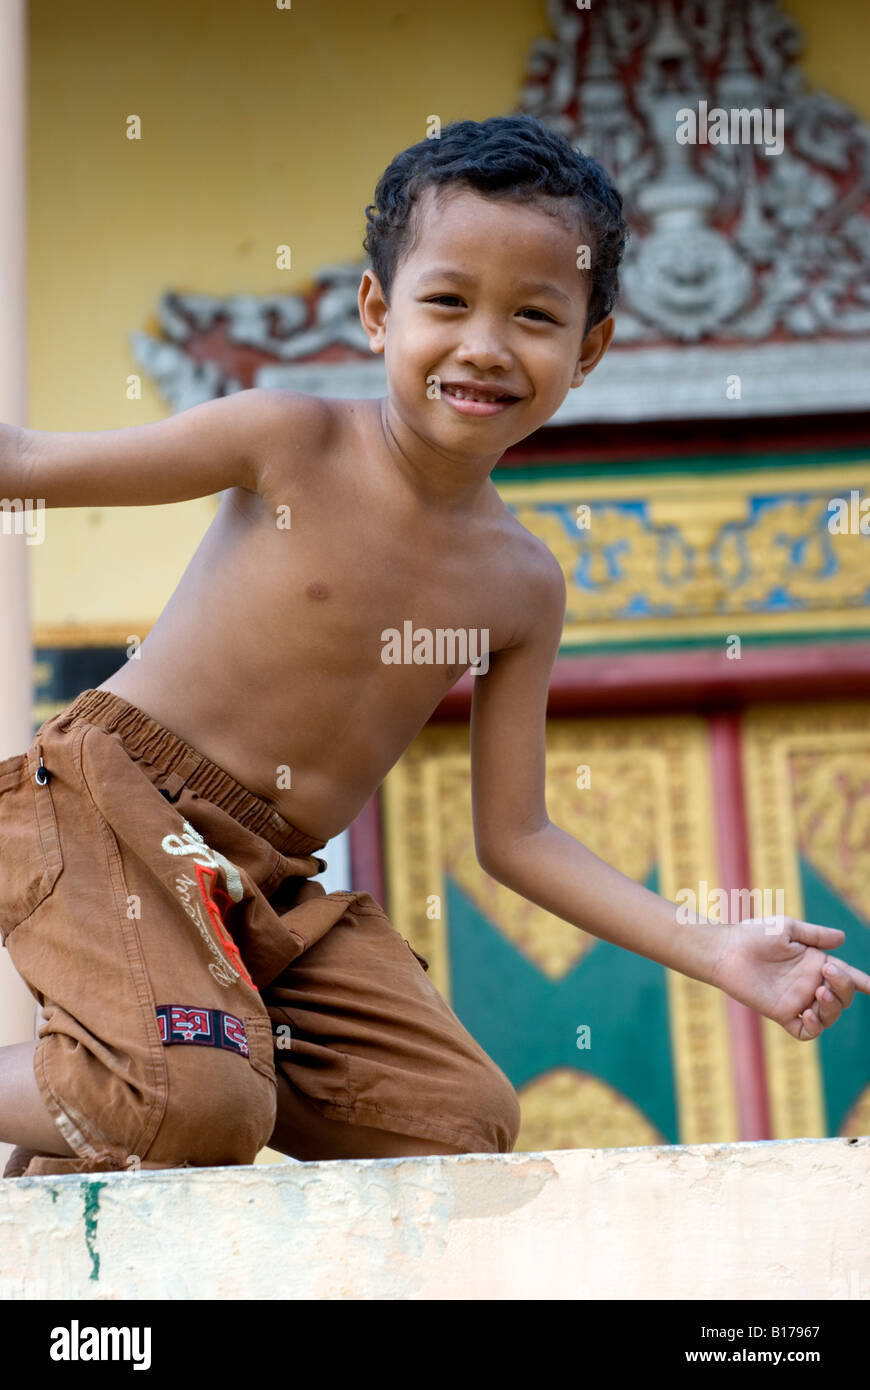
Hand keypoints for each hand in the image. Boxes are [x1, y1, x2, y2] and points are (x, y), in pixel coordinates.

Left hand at [710, 916, 869, 1039]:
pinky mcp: (781, 1014)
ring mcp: (797, 1001)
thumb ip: (815, 935)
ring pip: (829, 1016)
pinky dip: (814, 1026)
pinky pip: (807, 1032)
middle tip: (827, 972)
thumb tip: (843, 938)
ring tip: (819, 990)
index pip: (846, 976)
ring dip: (832, 1007)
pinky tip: (806, 1012)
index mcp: (815, 963)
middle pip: (843, 997)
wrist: (726, 950)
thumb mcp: (787, 929)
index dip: (863, 982)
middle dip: (845, 988)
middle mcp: (809, 984)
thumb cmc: (753, 935)